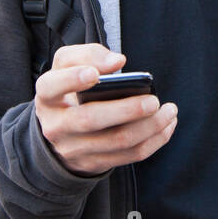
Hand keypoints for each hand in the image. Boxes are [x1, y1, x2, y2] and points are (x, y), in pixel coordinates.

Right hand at [33, 43, 177, 176]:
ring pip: (116, 142)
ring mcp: (74, 149)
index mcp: (47, 96)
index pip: (51, 87)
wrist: (60, 131)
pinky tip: (167, 125)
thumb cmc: (70, 89)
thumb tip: (117, 61)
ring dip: (149, 127)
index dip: (72, 80)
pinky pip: (128, 156)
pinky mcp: (94, 163)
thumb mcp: (68, 66)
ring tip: (169, 111)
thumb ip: (88, 54)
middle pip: (90, 120)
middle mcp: (56, 125)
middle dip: (126, 110)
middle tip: (153, 100)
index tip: (95, 74)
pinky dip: (153, 141)